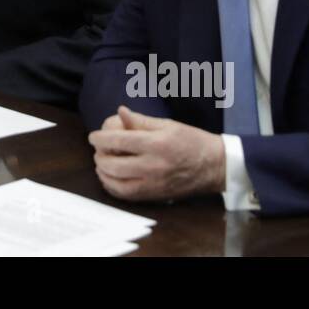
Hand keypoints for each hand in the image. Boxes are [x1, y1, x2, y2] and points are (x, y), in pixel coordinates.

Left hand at [88, 106, 225, 201]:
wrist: (214, 166)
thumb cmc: (192, 141)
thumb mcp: (167, 125)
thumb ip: (140, 121)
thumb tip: (119, 112)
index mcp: (156, 144)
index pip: (119, 140)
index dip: (100, 138)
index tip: (93, 136)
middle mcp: (153, 166)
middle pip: (113, 164)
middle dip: (99, 155)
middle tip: (98, 149)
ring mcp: (153, 184)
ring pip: (116, 183)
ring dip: (103, 172)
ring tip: (102, 163)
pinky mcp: (155, 196)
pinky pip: (126, 195)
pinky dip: (113, 187)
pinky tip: (110, 178)